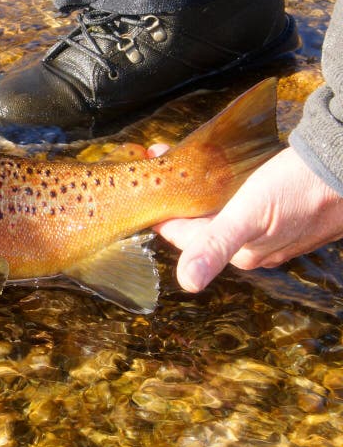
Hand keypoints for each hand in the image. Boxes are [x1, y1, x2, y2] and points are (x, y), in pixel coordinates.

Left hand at [151, 146, 342, 291]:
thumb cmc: (300, 189)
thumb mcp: (250, 215)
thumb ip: (216, 245)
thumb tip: (188, 283)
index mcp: (242, 252)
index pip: (185, 237)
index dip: (163, 212)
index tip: (146, 186)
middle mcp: (255, 245)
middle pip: (202, 224)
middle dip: (180, 198)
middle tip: (163, 166)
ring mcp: (273, 228)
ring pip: (222, 211)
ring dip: (200, 190)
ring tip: (183, 162)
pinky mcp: (286, 209)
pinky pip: (243, 201)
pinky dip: (225, 186)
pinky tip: (221, 170)